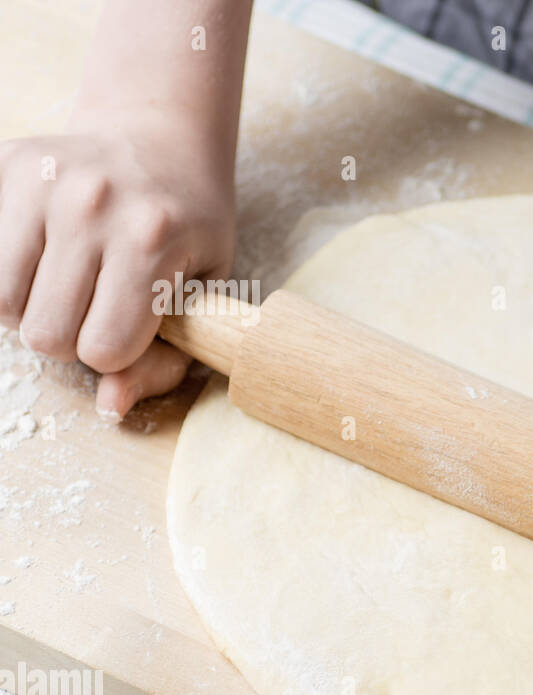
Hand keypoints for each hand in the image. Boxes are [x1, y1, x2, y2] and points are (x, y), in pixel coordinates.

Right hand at [0, 107, 235, 417]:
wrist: (162, 138)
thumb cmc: (190, 228)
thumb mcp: (203, 295)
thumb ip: (165, 361)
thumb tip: (110, 407)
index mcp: (152, 241)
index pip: (104, 350)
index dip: (117, 352)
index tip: (133, 325)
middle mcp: (93, 207)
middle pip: (46, 335)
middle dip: (71, 336)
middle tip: (97, 303)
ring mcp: (45, 183)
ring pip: (3, 305)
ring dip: (32, 309)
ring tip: (68, 281)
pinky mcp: (8, 166)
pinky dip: (10, 273)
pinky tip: (43, 254)